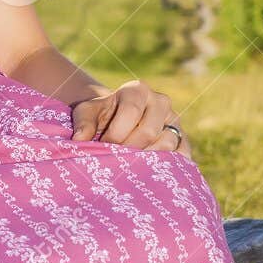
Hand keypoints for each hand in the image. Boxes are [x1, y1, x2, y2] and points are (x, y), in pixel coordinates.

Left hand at [69, 80, 193, 159]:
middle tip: (117, 158)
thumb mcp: (87, 113)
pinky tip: (152, 172)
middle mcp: (160, 101)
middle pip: (149, 131)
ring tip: (131, 165)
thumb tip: (80, 139)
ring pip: (167, 143)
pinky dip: (169, 165)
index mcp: (137, 90)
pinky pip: (182, 154)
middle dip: (129, 148)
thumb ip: (82, 122)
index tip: (104, 145)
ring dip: (147, 159)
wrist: (119, 121)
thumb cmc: (102, 116)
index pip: (131, 112)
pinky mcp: (183, 139)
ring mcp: (175, 120)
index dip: (115, 133)